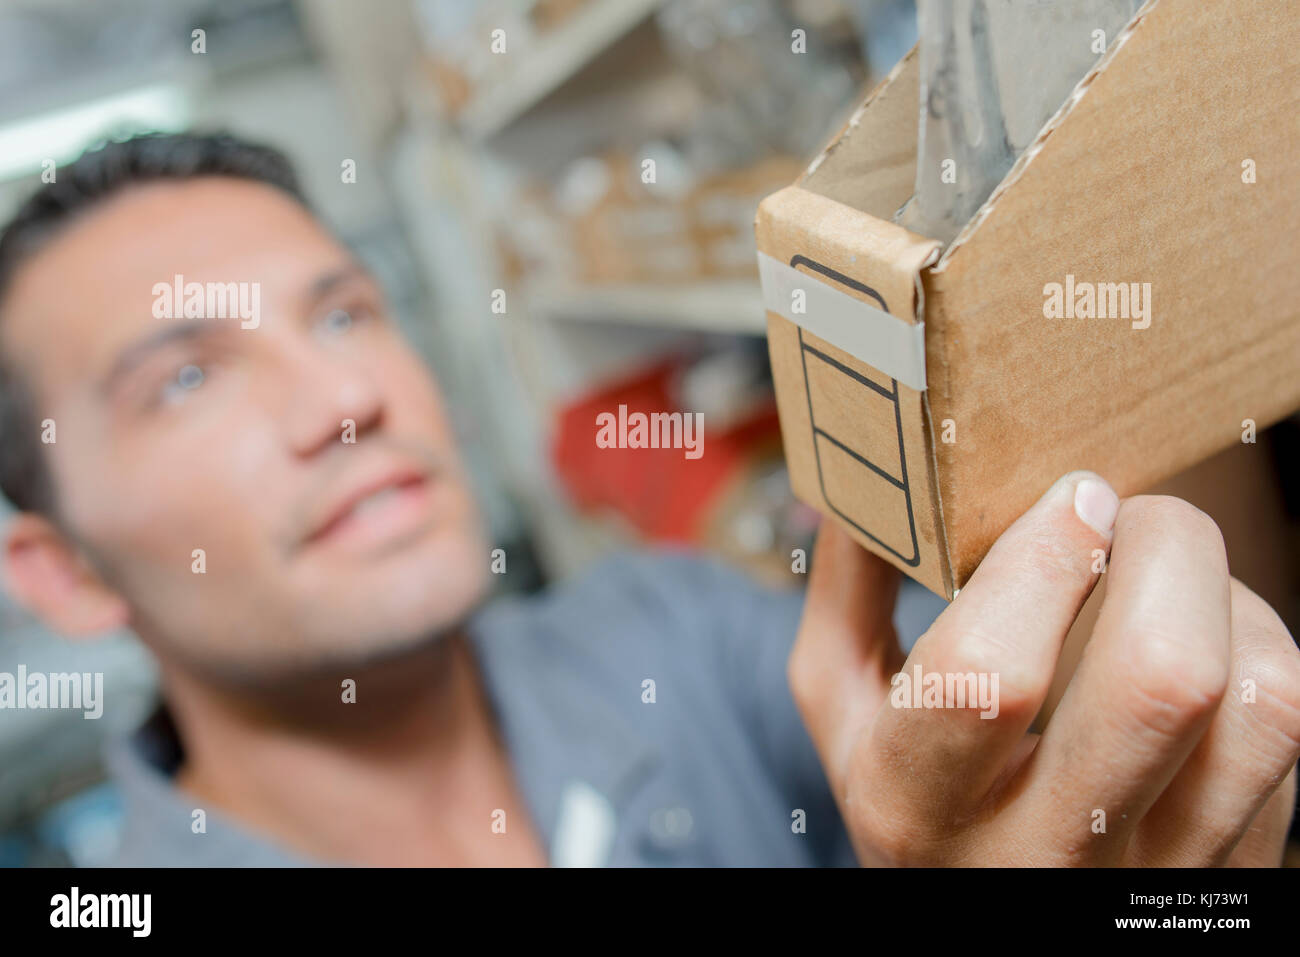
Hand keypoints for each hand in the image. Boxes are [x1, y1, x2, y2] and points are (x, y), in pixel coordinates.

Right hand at [790, 471, 1299, 865]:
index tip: (1071, 497)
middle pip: (1161, 680)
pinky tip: (1206, 650)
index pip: (989, 675)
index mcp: (917, 806)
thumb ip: (848, 598)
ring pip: (1257, 707)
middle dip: (1167, 548)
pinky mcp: (1235, 871)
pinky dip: (1258, 657)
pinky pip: (1285, 738)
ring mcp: (1154, 877)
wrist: (995, 925)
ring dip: (1232, 601)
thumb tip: (866, 474)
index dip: (1043, 560)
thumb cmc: (916, 806)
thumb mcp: (846, 718)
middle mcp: (1043, 855)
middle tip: (1133, 518)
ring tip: (1176, 583)